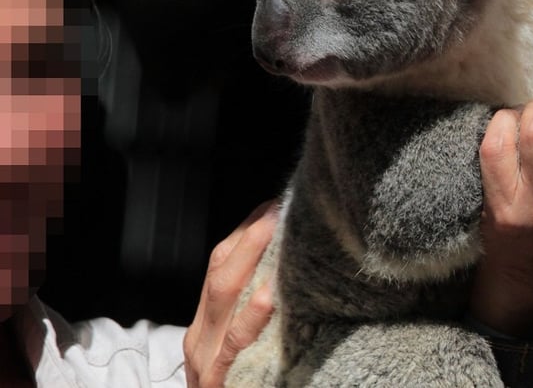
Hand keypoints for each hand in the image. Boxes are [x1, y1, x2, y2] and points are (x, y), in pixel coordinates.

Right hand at [184, 200, 278, 387]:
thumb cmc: (246, 384)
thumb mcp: (246, 351)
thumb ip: (259, 317)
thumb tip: (290, 274)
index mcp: (209, 325)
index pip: (222, 265)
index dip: (246, 233)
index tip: (276, 204)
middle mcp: (202, 337)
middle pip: (220, 272)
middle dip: (249, 235)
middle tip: (282, 203)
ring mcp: (207, 359)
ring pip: (223, 297)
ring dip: (250, 258)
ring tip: (276, 226)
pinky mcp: (220, 379)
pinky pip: (235, 344)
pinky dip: (252, 317)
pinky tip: (269, 293)